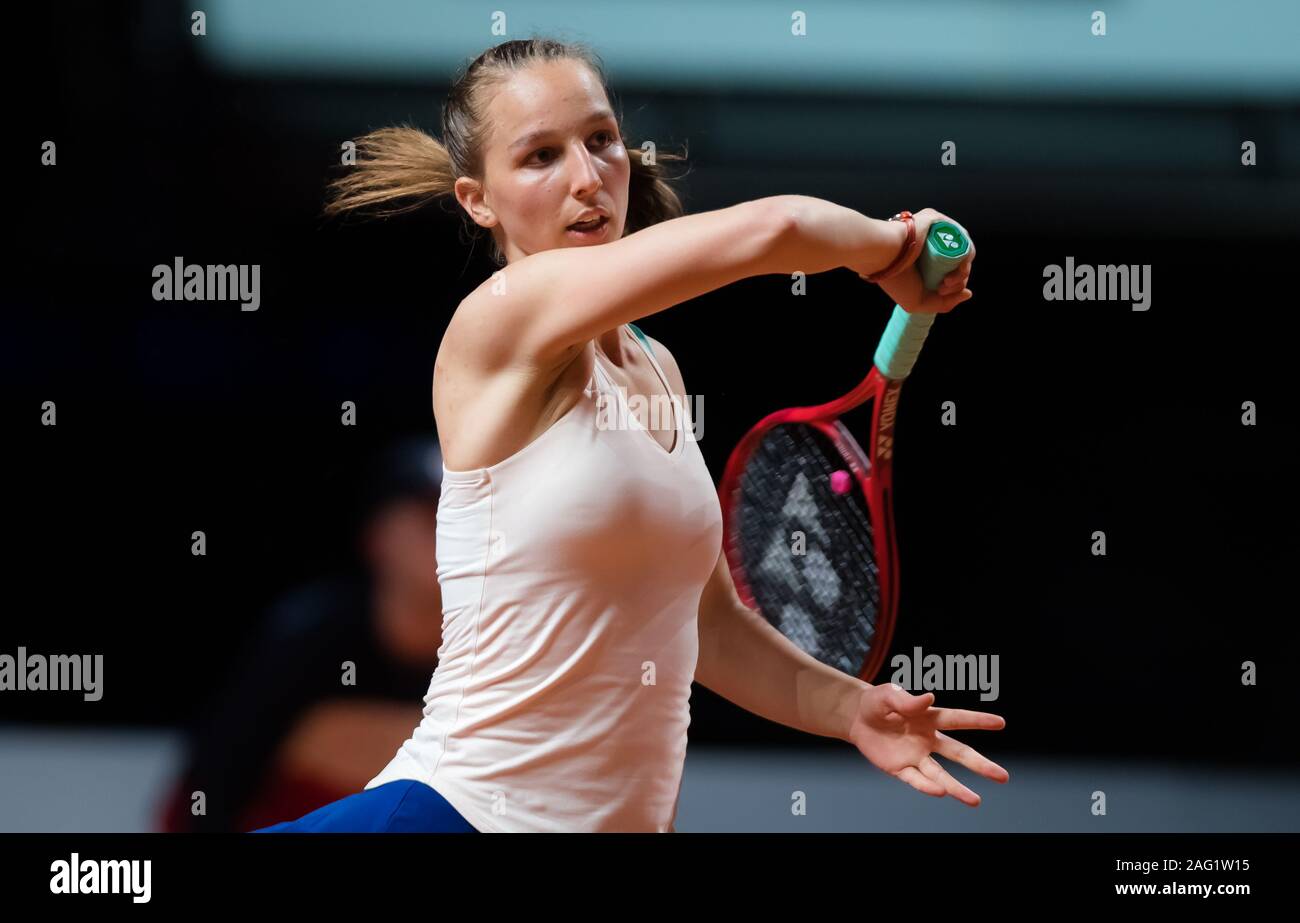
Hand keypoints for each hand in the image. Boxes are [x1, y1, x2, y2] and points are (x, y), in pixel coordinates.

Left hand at [847, 682, 1007, 805]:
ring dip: (957, 788)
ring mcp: (916, 756)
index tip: (1001, 723)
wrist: (855, 719)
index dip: (978, 720)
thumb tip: (929, 698)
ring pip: (940, 775)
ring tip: (976, 801)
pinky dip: (926, 787)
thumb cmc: (877, 703)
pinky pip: (915, 780)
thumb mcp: (889, 695)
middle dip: (980, 765)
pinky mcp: (900, 769)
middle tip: (1003, 777)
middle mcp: (928, 740)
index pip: (957, 719)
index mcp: (929, 718)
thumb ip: (908, 699)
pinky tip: (940, 792)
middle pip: (958, 753)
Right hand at [867, 208, 975, 313]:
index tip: (941, 292)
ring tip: (947, 281)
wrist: (881, 256)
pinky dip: (965, 254)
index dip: (954, 285)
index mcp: (926, 260)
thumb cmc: (895, 279)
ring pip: (962, 251)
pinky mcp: (938, 220)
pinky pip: (961, 237)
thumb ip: (944, 303)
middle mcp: (932, 244)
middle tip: (943, 288)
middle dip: (958, 280)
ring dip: (962, 271)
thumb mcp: (919, 302)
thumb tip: (968, 293)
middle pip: (958, 262)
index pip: (950, 271)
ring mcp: (935, 231)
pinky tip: (958, 267)